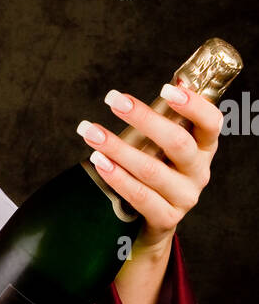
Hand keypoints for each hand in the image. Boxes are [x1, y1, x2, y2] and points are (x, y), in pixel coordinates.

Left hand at [76, 81, 223, 253]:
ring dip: (118, 148)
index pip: (211, 122)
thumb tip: (177, 80)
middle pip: (178, 143)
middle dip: (143, 119)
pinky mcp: (166, 218)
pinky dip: (117, 177)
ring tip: (91, 132)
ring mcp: (184, 197)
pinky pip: (140, 196)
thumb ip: (169, 119)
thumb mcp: (165, 147)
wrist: (150, 223)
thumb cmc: (156, 172)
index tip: (167, 89)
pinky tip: (99, 162)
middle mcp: (199, 172)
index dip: (194, 105)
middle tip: (113, 100)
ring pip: (151, 170)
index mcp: (204, 148)